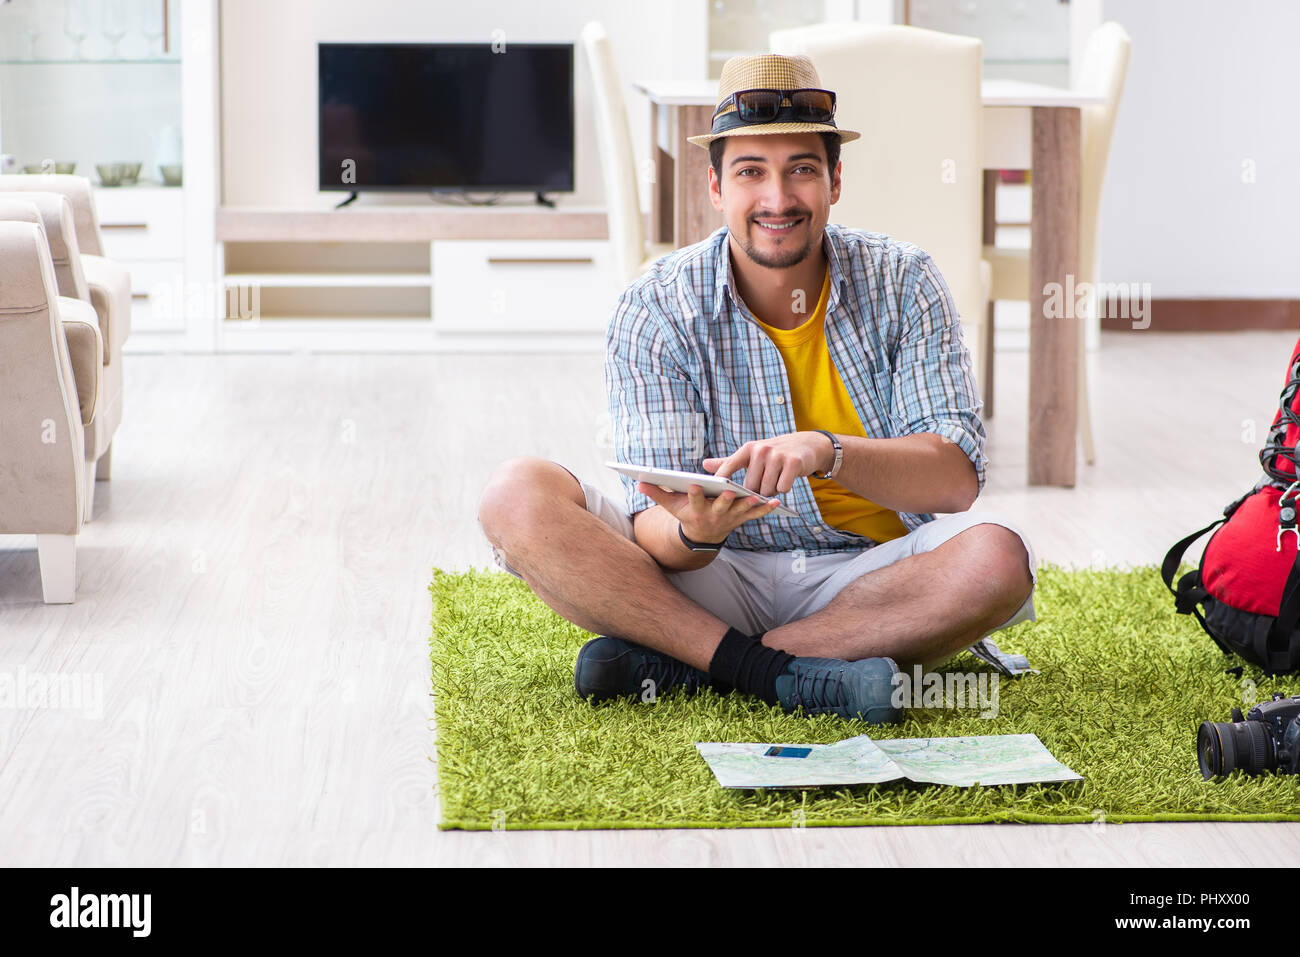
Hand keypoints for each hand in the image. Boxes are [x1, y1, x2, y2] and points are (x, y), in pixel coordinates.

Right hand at [637, 481, 781, 543]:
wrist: (702, 536)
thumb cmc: (686, 514)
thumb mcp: (671, 506)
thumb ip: (657, 493)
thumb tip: (639, 481)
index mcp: (696, 511)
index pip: (694, 501)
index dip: (694, 494)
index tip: (694, 485)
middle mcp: (713, 516)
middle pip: (720, 507)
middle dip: (725, 500)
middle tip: (729, 491)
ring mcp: (729, 519)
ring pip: (740, 511)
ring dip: (749, 504)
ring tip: (758, 495)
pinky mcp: (742, 519)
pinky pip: (755, 515)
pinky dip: (765, 509)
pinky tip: (776, 502)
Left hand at [703, 431, 835, 496]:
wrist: (807, 445)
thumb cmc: (775, 452)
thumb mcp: (752, 454)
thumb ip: (729, 462)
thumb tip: (704, 464)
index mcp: (748, 448)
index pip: (728, 467)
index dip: (721, 482)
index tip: (716, 493)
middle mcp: (761, 450)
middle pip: (750, 487)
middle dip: (758, 490)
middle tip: (766, 482)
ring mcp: (777, 456)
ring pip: (767, 490)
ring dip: (772, 490)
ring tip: (777, 478)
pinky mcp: (793, 463)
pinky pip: (782, 488)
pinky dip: (784, 488)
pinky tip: (788, 477)